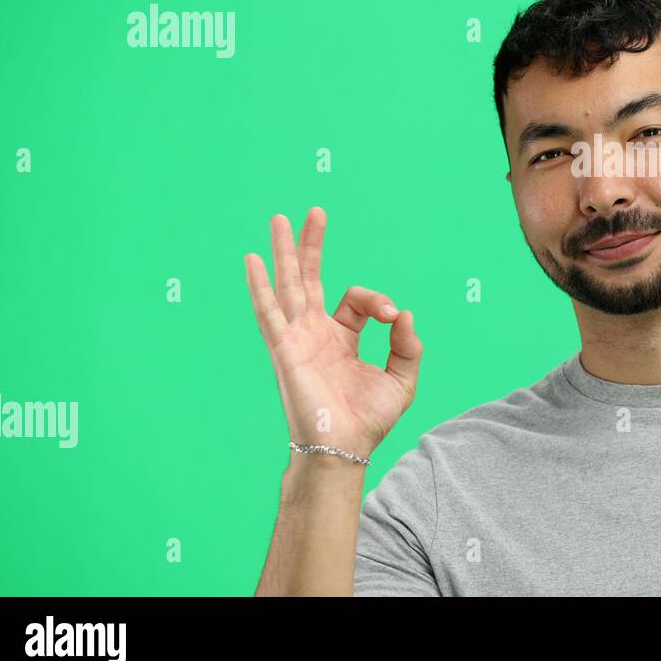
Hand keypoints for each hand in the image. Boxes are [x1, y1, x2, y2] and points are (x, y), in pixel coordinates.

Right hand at [244, 206, 422, 459]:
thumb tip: (405, 314)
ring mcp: (298, 338)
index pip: (358, 301)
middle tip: (314, 212)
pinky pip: (269, 312)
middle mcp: (316, 333)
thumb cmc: (368, 420)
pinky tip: (252, 259)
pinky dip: (260, 285)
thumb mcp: (401, 379)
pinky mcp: (285, 349)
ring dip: (285, 252)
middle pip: (311, 278)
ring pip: (289, 285)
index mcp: (342, 338)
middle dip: (312, 245)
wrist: (343, 448)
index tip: (396, 317)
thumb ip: (408, 346)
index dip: (380, 302)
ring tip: (279, 219)